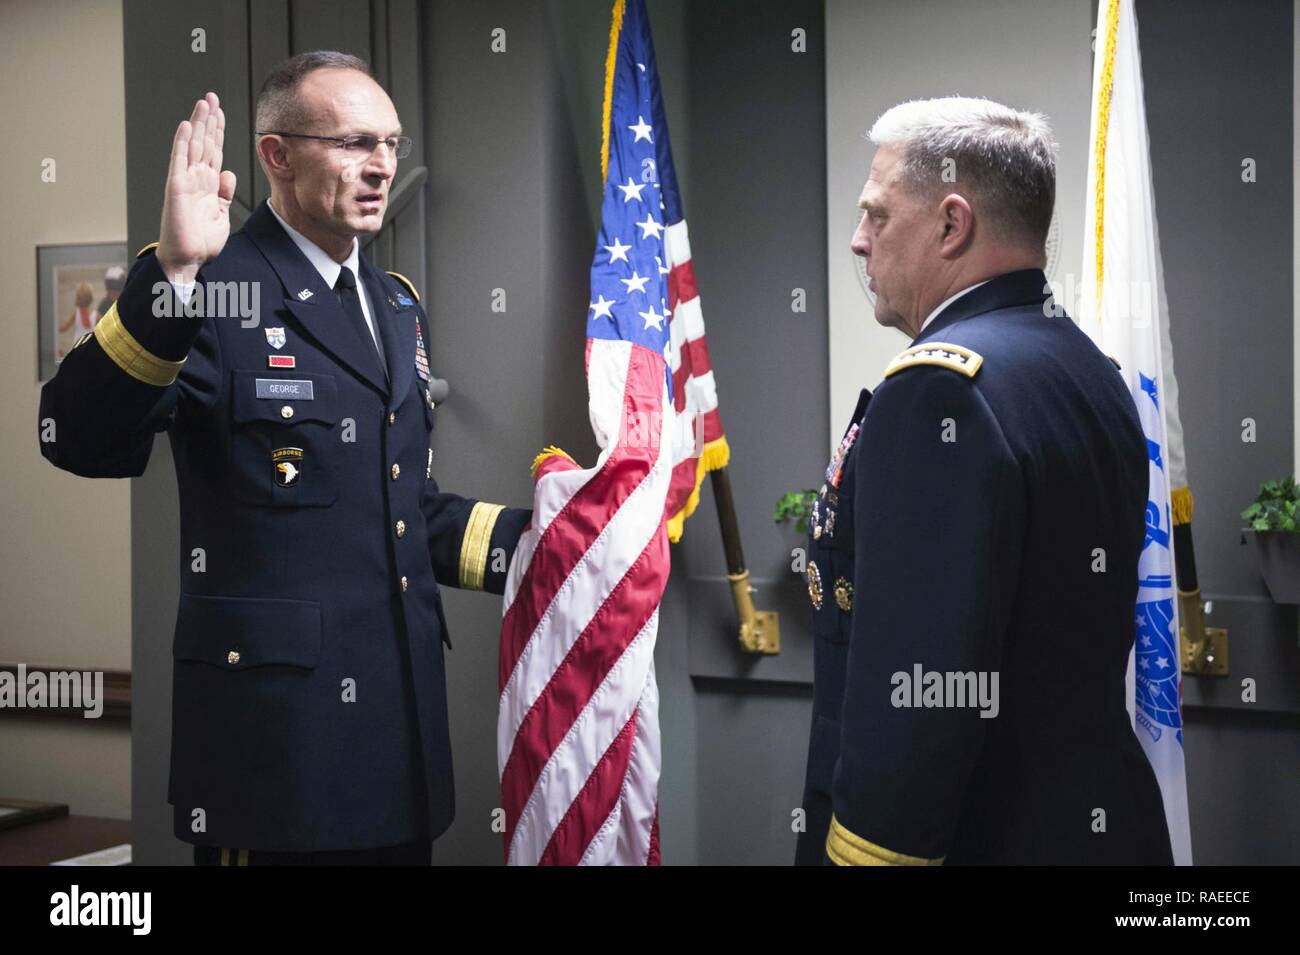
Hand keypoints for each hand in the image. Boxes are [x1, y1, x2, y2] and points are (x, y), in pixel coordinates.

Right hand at [156, 92, 236, 284]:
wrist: (189, 259)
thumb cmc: (201, 242)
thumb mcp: (221, 215)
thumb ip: (225, 193)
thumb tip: (228, 173)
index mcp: (208, 184)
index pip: (214, 151)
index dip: (218, 131)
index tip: (221, 113)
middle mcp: (196, 178)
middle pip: (204, 142)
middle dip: (209, 119)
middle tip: (212, 96)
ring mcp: (185, 180)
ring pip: (193, 145)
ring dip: (198, 123)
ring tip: (204, 102)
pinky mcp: (176, 186)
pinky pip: (179, 160)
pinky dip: (182, 142)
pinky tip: (186, 125)